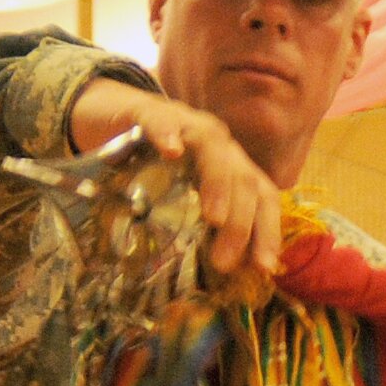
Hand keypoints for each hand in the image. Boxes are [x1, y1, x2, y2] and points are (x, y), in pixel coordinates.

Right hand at [69, 80, 281, 278]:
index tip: (263, 268)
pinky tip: (170, 153)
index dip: (268, 232)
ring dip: (218, 184)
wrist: (117, 118)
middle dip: (240, 224)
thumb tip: (221, 273)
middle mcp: (219, 144)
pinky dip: (168, 134)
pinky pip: (162, 120)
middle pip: (243, 178)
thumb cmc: (155, 168)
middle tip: (223, 261)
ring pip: (213, 147)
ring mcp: (187, 124)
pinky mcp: (150, 112)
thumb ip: (203, 227)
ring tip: (213, 219)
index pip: (264, 197)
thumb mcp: (184, 200)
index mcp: (234, 166)